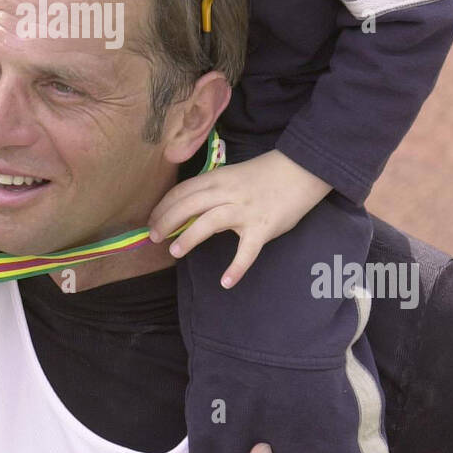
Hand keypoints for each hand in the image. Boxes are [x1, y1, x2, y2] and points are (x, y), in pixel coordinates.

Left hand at [148, 149, 330, 285]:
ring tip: (175, 251)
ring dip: (190, 237)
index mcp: (218, 179)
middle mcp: (227, 193)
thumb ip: (212, 192)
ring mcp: (245, 211)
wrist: (300, 171)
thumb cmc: (263, 175)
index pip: (183, 191)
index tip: (152, 220)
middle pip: (189, 205)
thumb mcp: (232, 176)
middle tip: (153, 237)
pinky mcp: (263, 228)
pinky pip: (247, 250)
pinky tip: (226, 282)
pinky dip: (237, 267)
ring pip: (210, 222)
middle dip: (167, 220)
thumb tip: (189, 213)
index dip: (164, 206)